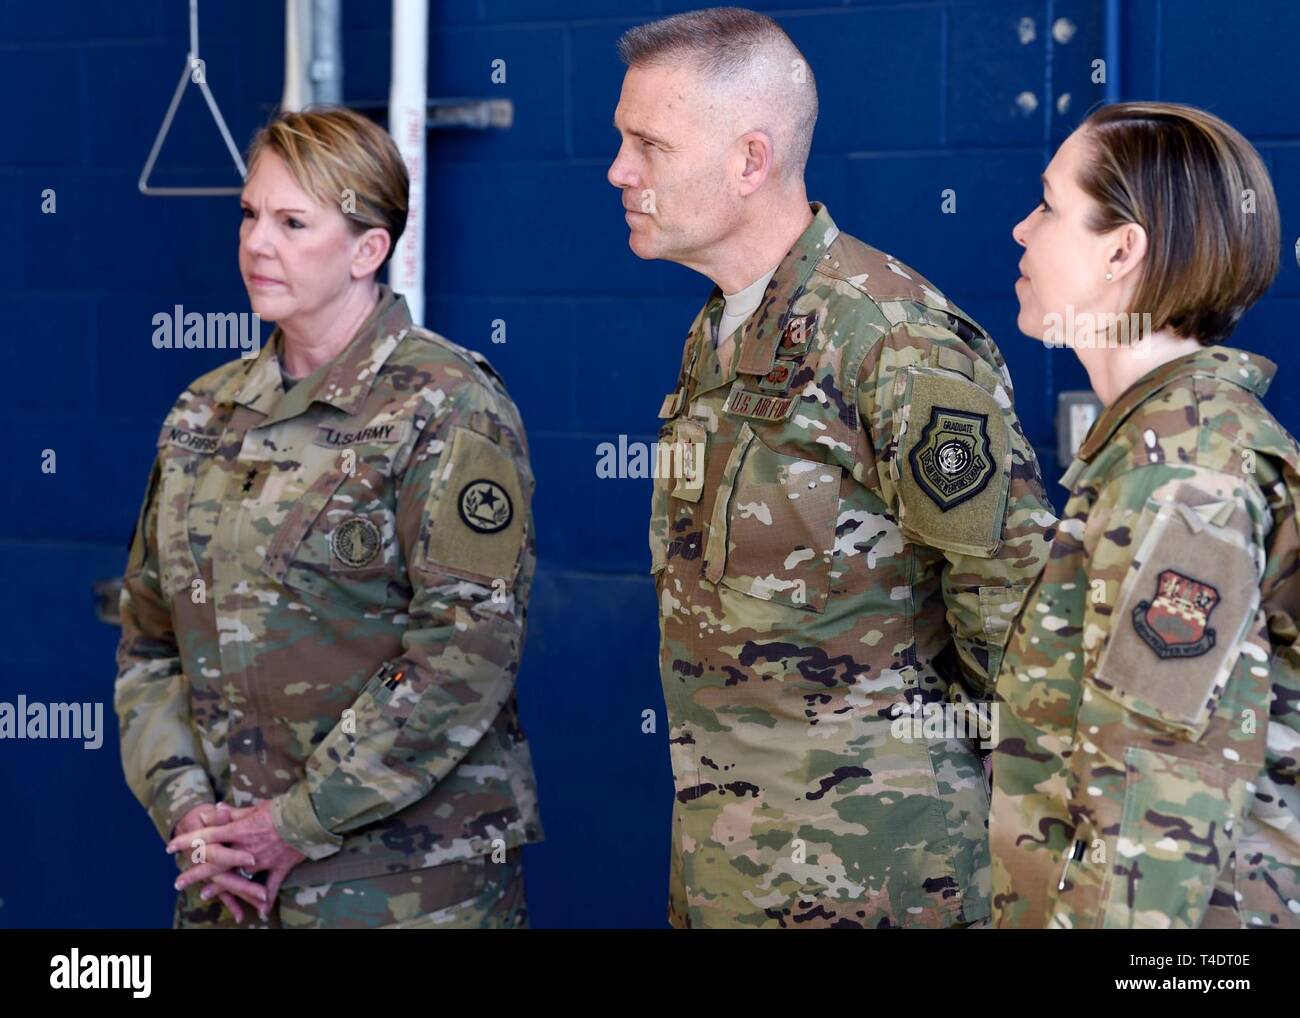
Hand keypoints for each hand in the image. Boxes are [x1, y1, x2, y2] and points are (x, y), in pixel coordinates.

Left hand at [166, 799, 305, 920]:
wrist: (310, 815)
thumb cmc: (283, 808)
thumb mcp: (256, 807)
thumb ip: (235, 812)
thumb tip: (216, 808)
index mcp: (239, 829)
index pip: (207, 836)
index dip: (187, 841)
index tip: (170, 847)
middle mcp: (246, 848)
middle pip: (214, 862)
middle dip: (194, 873)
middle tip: (178, 882)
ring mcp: (262, 860)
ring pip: (237, 877)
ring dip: (220, 888)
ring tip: (205, 895)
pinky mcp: (279, 867)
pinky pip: (270, 886)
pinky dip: (265, 898)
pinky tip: (260, 911)